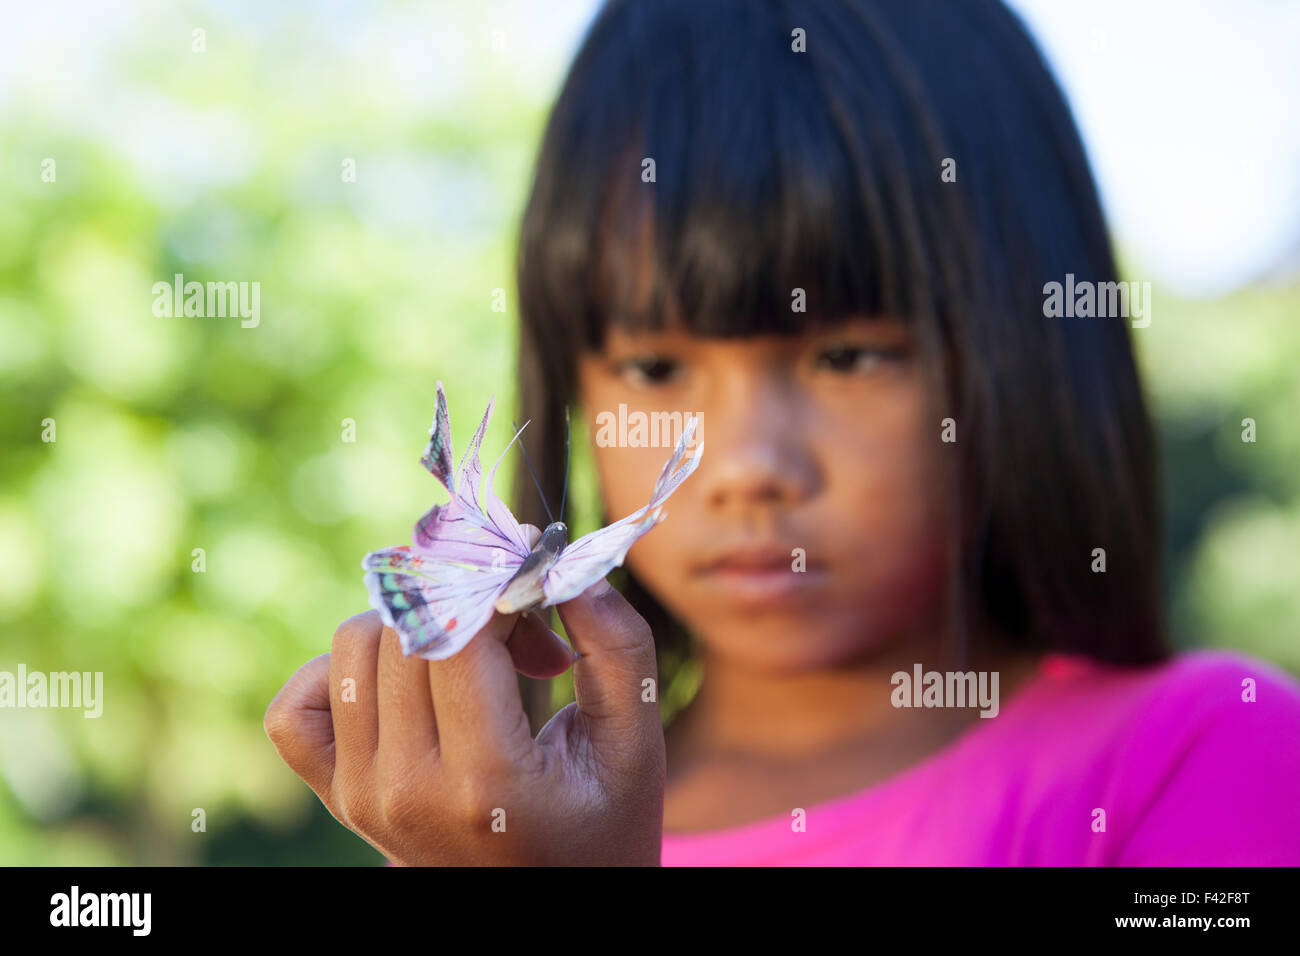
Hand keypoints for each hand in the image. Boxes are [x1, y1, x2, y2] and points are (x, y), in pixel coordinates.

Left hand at [263, 528, 665, 865]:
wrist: (548, 908)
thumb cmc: (601, 824)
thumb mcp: (634, 745)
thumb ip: (617, 646)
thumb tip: (562, 561)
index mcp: (487, 780)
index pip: (460, 631)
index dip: (498, 582)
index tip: (537, 571)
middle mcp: (408, 789)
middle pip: (409, 628)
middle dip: (471, 600)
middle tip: (529, 631)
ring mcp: (362, 797)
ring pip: (355, 646)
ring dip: (419, 623)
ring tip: (479, 659)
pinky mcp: (337, 796)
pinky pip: (301, 703)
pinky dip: (342, 671)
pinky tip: (407, 681)